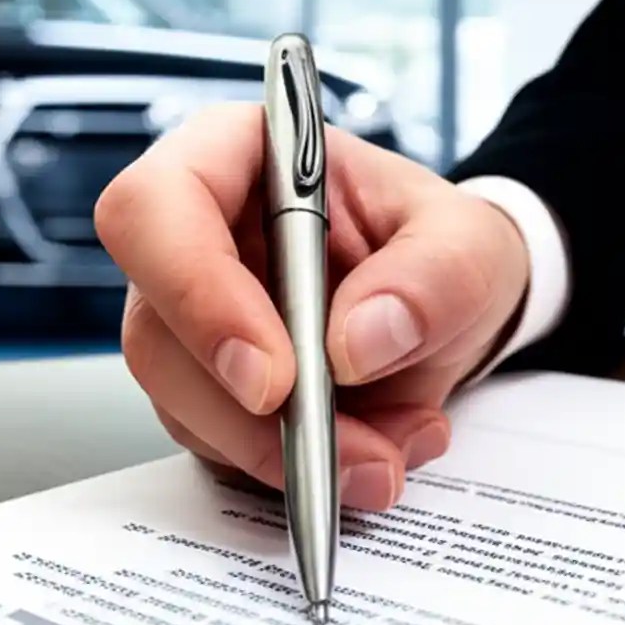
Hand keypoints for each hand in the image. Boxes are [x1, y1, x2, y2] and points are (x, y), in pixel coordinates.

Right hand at [95, 104, 528, 511]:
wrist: (448, 307)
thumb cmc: (442, 249)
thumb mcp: (471, 246)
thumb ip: (432, 279)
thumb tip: (354, 343)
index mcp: (233, 156)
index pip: (153, 209)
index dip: (195, 294)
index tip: (274, 378)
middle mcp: (191, 236)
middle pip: (155, 331)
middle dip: (248, 413)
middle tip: (351, 451)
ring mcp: (189, 318)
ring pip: (181, 404)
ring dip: (280, 453)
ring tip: (387, 455)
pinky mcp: (208, 387)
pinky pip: (218, 445)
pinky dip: (292, 468)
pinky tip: (370, 454)